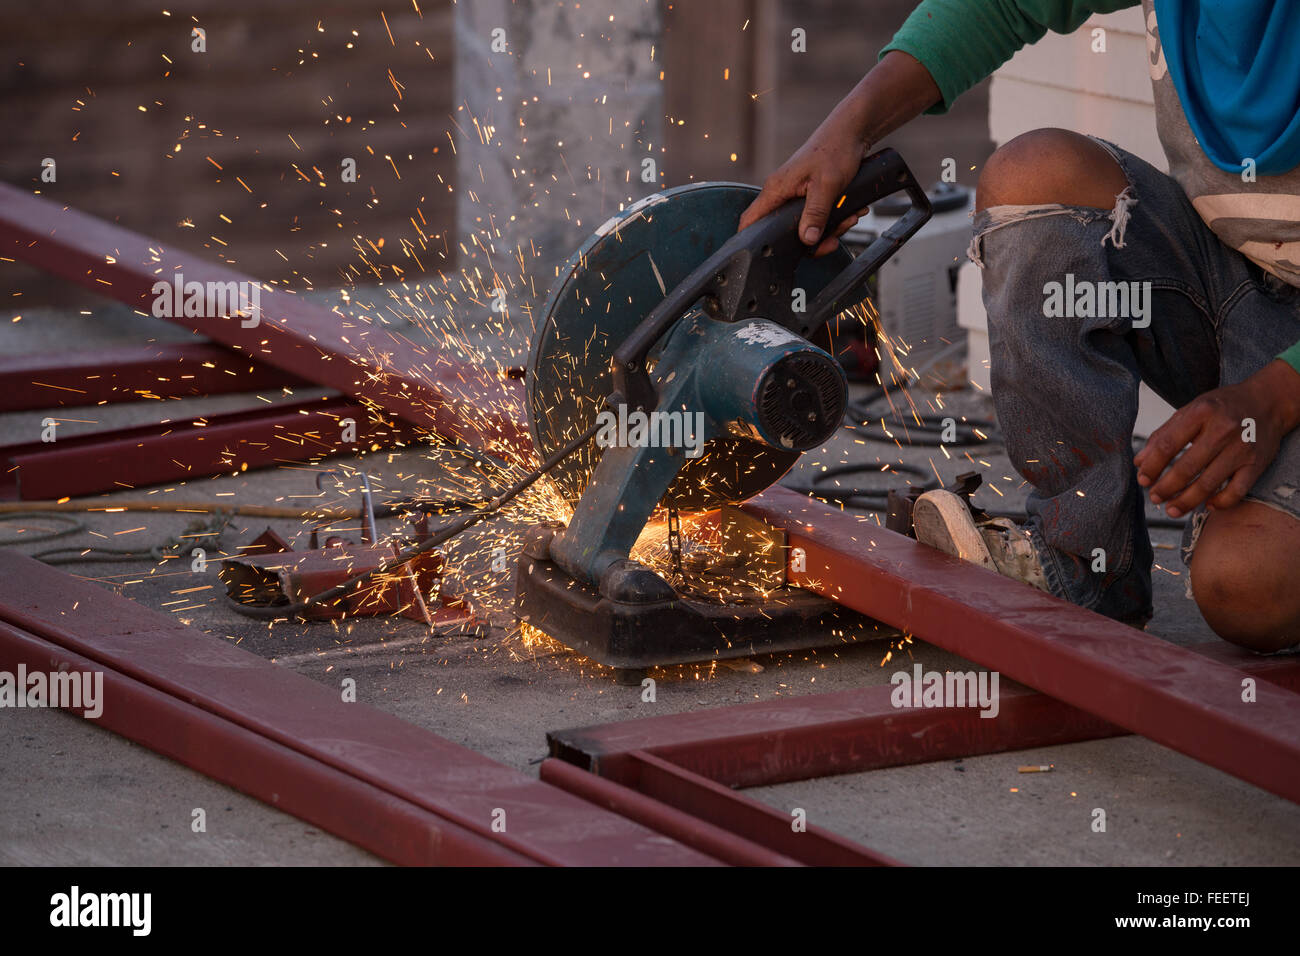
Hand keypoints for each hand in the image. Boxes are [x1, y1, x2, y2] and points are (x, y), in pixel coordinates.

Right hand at [737, 51, 940, 256]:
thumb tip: (807, 240)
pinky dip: (835, 219)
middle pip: (785, 231)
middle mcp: (781, 193)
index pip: (750, 220)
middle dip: (812, 240)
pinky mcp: (809, 195)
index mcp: (776, 189)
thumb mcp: (827, 186)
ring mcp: (795, 195)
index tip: (767, 256)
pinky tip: (850, 212)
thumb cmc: (836, 149)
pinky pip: (817, 217)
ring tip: (849, 217)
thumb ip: (815, 214)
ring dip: (829, 228)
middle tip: (833, 239)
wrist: (852, 131)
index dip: (751, 241)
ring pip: (805, 226)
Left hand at [1134, 359, 1299, 517]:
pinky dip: (1220, 503)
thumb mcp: (1190, 410)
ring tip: (1172, 510)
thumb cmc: (1221, 407)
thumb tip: (1140, 462)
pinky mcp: (1257, 464)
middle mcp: (1223, 430)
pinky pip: (1237, 491)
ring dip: (1187, 501)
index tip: (1142, 480)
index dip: (1151, 466)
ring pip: (1209, 483)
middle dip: (1166, 487)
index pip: (1168, 444)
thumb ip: (1163, 434)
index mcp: (1201, 413)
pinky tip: (1207, 505)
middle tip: (1154, 497)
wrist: (1268, 402)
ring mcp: (1242, 449)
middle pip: (1187, 468)